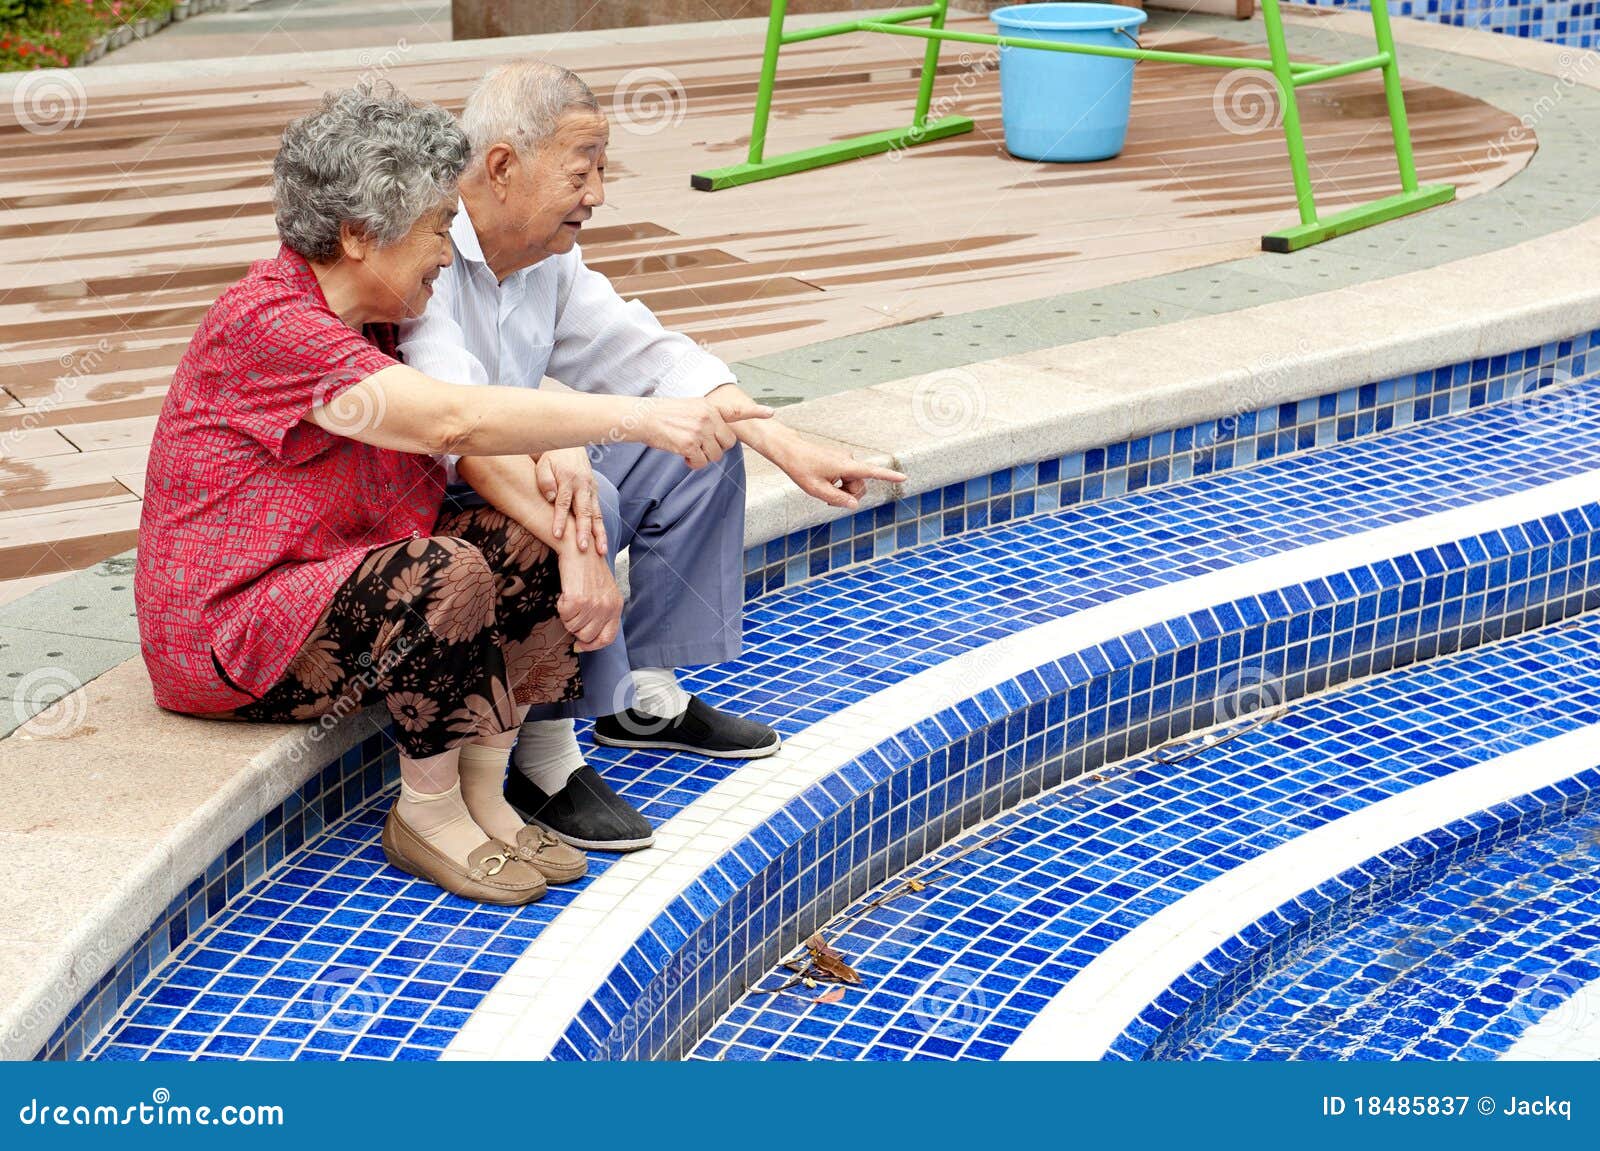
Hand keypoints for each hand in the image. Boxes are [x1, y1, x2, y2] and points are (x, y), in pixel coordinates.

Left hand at [535, 447, 606, 554]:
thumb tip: (551, 498)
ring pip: (597, 515)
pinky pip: (599, 514)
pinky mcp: (595, 494)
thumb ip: (545, 481)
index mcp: (569, 479)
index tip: (557, 535)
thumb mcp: (543, 465)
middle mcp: (583, 486)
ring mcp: (592, 490)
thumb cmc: (552, 458)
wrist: (569, 445)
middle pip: (584, 512)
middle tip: (582, 548)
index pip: (563, 503)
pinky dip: (601, 529)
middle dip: (584, 531)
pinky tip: (602, 544)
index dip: (560, 520)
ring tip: (601, 551)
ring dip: (599, 534)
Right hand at [556, 543, 622, 652]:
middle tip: (572, 612)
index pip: (607, 638)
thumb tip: (582, 643)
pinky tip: (566, 593)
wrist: (580, 549)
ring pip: (573, 627)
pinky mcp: (578, 600)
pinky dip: (561, 606)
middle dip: (575, 628)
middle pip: (587, 636)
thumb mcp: (603, 593)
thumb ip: (600, 615)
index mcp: (616, 606)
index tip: (580, 645)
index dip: (592, 645)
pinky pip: (564, 616)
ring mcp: (593, 604)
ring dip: (567, 615)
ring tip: (570, 597)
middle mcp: (607, 607)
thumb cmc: (588, 571)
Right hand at [639, 394, 772, 467]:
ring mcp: (700, 430)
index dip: (755, 412)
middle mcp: (708, 416)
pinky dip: (693, 464)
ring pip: (716, 455)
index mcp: (709, 407)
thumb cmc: (663, 415)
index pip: (736, 411)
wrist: (643, 417)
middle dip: (716, 448)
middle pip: (728, 442)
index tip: (771, 412)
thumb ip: (707, 418)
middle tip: (699, 446)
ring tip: (688, 449)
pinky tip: (683, 457)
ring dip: (703, 457)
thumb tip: (718, 437)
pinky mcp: (690, 443)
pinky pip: (701, 463)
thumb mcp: (689, 408)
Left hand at [772, 435, 906, 508]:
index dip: (888, 477)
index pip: (872, 473)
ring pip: (852, 483)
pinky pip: (846, 478)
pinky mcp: (840, 461)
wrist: (790, 451)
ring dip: (842, 491)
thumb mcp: (817, 490)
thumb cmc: (801, 469)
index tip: (904, 477)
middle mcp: (848, 460)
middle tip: (829, 499)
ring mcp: (845, 460)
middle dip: (849, 495)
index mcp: (845, 466)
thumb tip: (855, 506)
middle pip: (859, 486)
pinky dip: (839, 485)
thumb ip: (837, 499)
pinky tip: (826, 484)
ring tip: (824, 491)